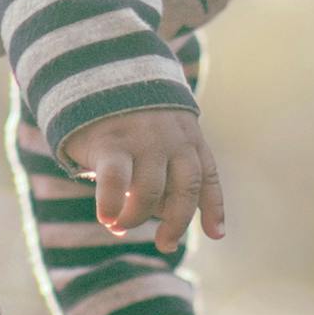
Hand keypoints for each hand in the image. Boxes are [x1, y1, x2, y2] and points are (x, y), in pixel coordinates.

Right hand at [63, 106, 222, 261]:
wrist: (96, 70)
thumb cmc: (129, 112)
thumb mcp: (161, 130)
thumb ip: (167, 168)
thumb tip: (165, 221)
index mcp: (188, 137)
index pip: (207, 175)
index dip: (214, 207)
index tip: (217, 234)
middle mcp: (171, 139)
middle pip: (184, 191)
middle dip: (177, 223)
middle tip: (166, 244)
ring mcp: (142, 140)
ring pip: (150, 194)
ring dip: (137, 218)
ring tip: (121, 227)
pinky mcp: (111, 142)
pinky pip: (116, 183)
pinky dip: (112, 206)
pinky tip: (107, 219)